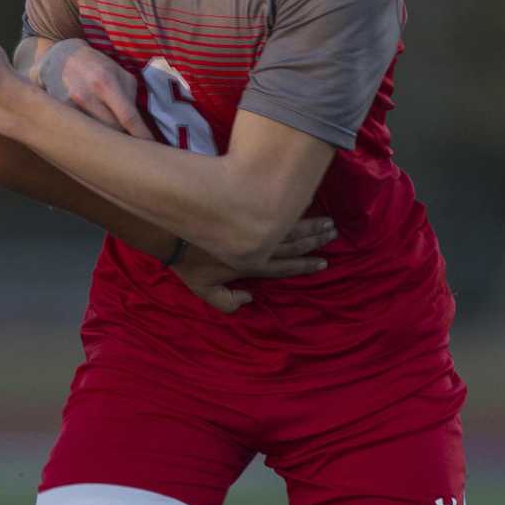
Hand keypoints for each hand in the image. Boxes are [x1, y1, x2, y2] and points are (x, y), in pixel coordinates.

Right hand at [44, 40, 151, 138]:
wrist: (61, 57)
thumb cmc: (97, 65)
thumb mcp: (119, 73)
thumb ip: (129, 96)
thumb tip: (137, 122)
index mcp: (106, 84)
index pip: (128, 117)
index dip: (141, 135)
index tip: (151, 147)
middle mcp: (86, 96)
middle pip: (111, 131)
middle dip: (124, 140)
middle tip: (134, 146)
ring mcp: (69, 107)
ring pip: (95, 135)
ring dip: (107, 140)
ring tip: (116, 143)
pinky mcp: (59, 113)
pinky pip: (81, 130)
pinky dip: (91, 135)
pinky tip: (96, 134)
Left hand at [172, 216, 335, 313]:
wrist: (172, 230)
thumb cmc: (186, 261)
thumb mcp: (203, 291)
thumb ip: (226, 302)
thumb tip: (249, 299)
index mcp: (251, 265)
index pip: (284, 266)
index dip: (304, 265)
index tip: (322, 262)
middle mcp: (258, 246)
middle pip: (293, 243)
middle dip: (315, 240)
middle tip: (333, 234)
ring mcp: (254, 227)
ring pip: (290, 226)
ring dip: (310, 225)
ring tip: (328, 222)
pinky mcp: (248, 209)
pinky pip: (277, 208)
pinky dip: (293, 207)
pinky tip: (305, 202)